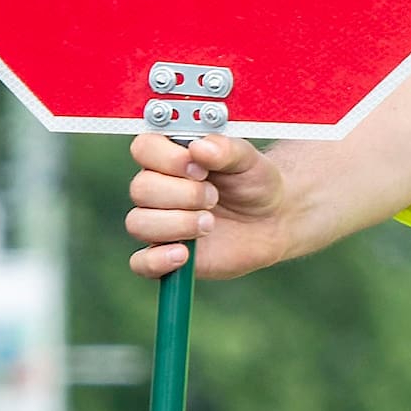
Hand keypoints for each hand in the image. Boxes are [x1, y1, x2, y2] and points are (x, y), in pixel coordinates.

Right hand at [124, 128, 292, 279]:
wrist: (272, 220)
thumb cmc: (254, 183)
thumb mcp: (248, 160)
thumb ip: (226, 149)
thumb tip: (199, 147)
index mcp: (170, 158)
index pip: (143, 149)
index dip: (167, 159)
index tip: (200, 169)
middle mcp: (158, 189)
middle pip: (140, 189)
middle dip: (182, 195)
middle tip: (213, 198)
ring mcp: (159, 223)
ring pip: (138, 223)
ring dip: (177, 224)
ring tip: (209, 223)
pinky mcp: (165, 255)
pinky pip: (140, 263)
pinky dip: (156, 260)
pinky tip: (184, 254)